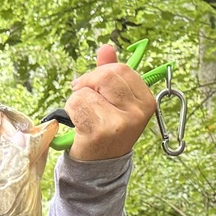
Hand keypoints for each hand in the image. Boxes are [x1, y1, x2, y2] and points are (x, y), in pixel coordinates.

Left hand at [65, 45, 154, 161]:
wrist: (98, 167)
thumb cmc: (106, 131)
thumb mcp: (114, 102)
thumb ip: (111, 75)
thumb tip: (106, 48)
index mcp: (146, 101)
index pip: (121, 69)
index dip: (101, 73)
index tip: (91, 84)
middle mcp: (137, 112)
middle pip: (106, 76)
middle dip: (88, 82)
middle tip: (81, 94)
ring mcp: (119, 123)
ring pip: (88, 91)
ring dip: (76, 100)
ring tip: (82, 115)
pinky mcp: (99, 132)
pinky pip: (76, 105)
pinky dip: (70, 111)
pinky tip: (76, 125)